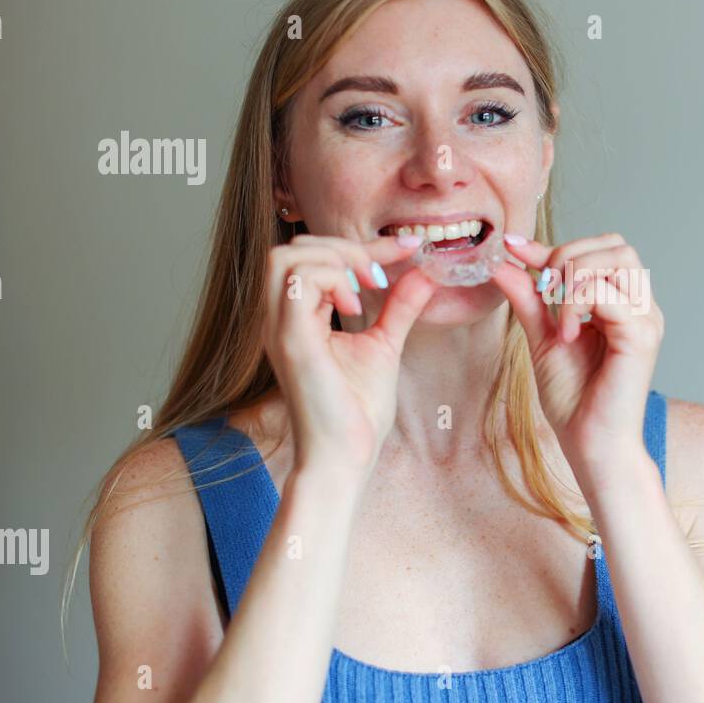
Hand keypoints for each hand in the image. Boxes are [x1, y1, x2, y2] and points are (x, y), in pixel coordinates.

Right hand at [261, 233, 438, 484]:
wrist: (345, 456)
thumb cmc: (357, 412)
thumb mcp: (384, 345)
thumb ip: (399, 307)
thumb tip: (424, 273)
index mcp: (297, 318)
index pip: (314, 258)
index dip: (360, 245)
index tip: (406, 247)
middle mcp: (279, 319)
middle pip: (292, 248)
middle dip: (344, 246)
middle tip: (383, 271)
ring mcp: (279, 328)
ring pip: (286, 257)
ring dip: (336, 260)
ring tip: (368, 287)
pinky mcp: (289, 341)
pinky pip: (298, 283)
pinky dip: (333, 280)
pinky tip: (357, 307)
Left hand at [490, 232, 664, 481]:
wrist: (590, 445)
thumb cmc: (574, 400)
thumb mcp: (542, 338)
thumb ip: (529, 299)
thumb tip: (505, 263)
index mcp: (621, 303)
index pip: (598, 250)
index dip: (553, 245)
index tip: (512, 248)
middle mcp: (640, 306)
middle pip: (616, 244)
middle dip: (569, 254)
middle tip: (543, 288)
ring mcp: (646, 319)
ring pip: (618, 258)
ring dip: (576, 275)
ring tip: (556, 311)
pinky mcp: (642, 336)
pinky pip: (609, 293)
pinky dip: (577, 303)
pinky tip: (566, 333)